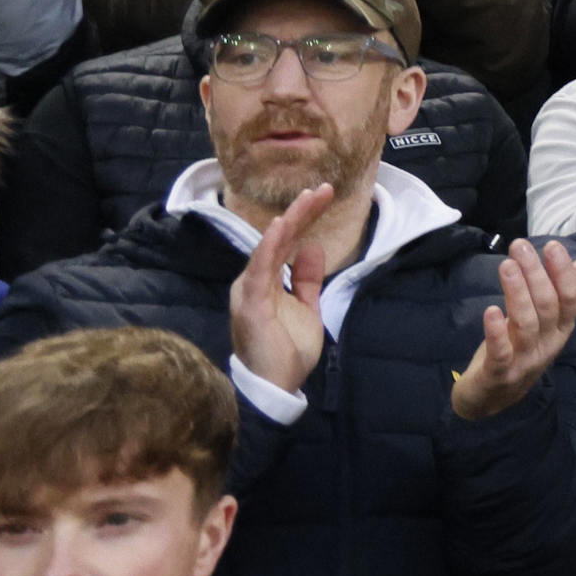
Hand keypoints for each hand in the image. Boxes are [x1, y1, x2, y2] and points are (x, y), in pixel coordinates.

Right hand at [227, 184, 339, 396]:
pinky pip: (260, 271)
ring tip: (307, 199)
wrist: (276, 387)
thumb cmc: (286, 349)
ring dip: (290, 222)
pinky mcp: (252, 305)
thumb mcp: (305, 307)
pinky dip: (270, 248)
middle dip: (301, 212)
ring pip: (270, 248)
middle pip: (278, 240)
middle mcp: (254, 282)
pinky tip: (282, 228)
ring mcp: (250, 292)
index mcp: (266, 282)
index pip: (287, 243)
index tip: (324, 195)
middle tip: (323, 188)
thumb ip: (306, 279)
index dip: (304, 218)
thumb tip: (312, 247)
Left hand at [451, 238, 575, 417]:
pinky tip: (490, 310)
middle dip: (536, 273)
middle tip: (520, 247)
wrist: (490, 400)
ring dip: (517, 292)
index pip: (570, 298)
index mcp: (560, 330)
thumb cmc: (517, 352)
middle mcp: (548, 344)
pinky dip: (497, 331)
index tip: (551, 245)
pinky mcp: (500, 374)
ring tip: (506, 265)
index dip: (563, 272)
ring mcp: (525, 361)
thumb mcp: (541, 323)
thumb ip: (561, 294)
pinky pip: (502, 352)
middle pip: (548, 306)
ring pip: (527, 323)